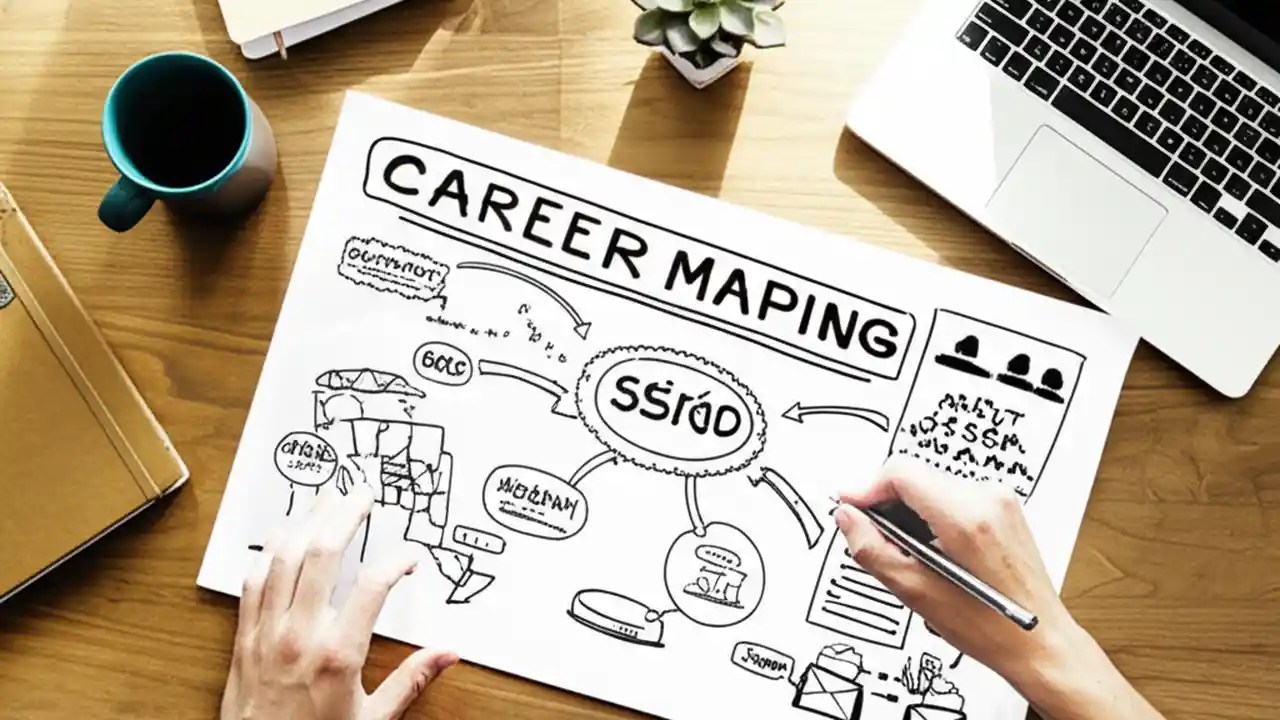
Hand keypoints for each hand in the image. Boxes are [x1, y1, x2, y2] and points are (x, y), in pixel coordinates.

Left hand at [222, 484, 457, 719]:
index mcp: (338, 654)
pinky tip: (284, 535)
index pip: (372, 587)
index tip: (410, 556)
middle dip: (345, 516)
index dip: (396, 562)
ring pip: (283, 558)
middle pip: (322, 555)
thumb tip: (448, 655)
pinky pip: (253, 580)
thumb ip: (410, 681)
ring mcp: (267, 631)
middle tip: (363, 494)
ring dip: (307, 522)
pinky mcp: (244, 635)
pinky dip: (268, 551)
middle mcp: (300, 634)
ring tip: (327, 500)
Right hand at [835, 458, 1163, 719]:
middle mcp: (987, 498)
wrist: (1040, 641)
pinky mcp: (1004, 508)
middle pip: (915, 477)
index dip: (867, 489)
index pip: (900, 472)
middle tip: (880, 543)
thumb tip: (848, 518)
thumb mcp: (916, 592)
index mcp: (966, 515)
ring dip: (911, 513)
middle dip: (888, 505)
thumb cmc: (991, 626)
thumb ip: (872, 549)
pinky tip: (934, 552)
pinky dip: (932, 516)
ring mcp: (1000, 501)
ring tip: (913, 555)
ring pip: (931, 487)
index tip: (851, 507)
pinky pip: (952, 497)